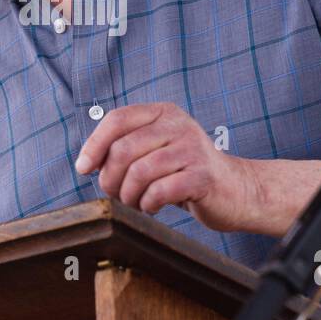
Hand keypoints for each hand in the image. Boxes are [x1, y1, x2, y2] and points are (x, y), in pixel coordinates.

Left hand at [74, 102, 258, 233]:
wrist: (236, 190)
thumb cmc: (187, 172)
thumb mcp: (157, 149)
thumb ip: (127, 147)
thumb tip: (87, 162)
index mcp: (163, 113)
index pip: (117, 119)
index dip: (94, 145)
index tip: (84, 168)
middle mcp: (178, 125)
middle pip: (123, 149)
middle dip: (110, 178)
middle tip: (115, 194)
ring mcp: (192, 149)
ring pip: (139, 172)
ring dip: (129, 195)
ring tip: (136, 202)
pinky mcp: (202, 176)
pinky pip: (159, 191)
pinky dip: (148, 204)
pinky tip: (153, 207)